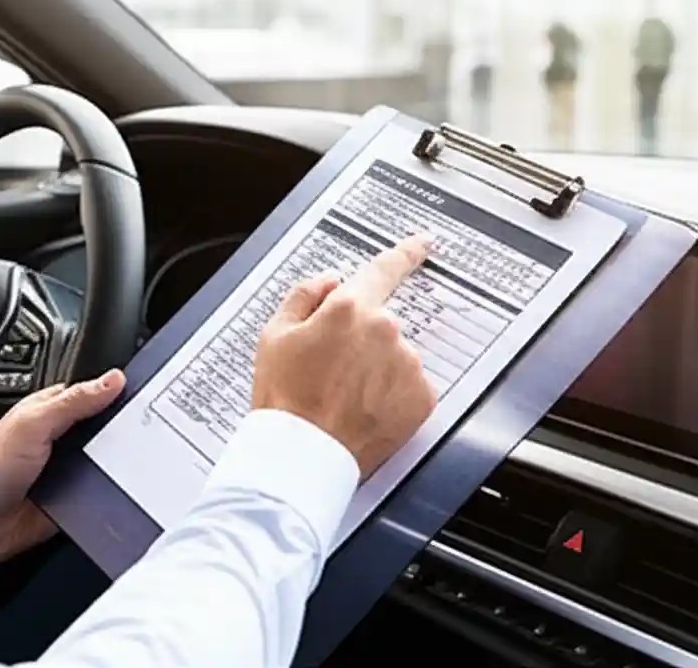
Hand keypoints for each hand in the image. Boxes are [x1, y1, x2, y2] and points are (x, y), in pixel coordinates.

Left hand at [0, 369, 124, 620]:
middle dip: (121, 429)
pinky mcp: (73, 496)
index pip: (90, 392)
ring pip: (106, 459)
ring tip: (134, 458)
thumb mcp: (33, 425)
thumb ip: (74, 402)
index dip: (115, 391)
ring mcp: (66, 468)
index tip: (143, 394)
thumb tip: (111, 380)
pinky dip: (110, 489)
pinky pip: (101, 489)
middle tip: (143, 430)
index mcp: (47, 411)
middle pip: (103, 427)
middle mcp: (58, 437)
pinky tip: (117, 487)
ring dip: (116, 461)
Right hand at [252, 236, 436, 477]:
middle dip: (360, 340)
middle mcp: (385, 330)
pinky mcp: (421, 397)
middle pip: (379, 323)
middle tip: (331, 370)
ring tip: (343, 396)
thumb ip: (304, 295)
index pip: (384, 269)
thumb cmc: (284, 398)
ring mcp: (407, 364)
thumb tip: (329, 283)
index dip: (406, 252)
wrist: (304, 453)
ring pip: (394, 355)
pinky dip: (390, 394)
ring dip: (376, 368)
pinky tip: (363, 409)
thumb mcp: (274, 335)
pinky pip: (408, 385)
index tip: (423, 243)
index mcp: (348, 308)